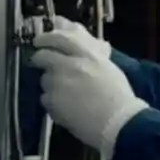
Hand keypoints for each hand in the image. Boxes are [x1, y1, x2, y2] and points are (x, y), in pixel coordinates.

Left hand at [29, 18, 147, 159]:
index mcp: (88, 55)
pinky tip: (65, 108)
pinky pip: (45, 98)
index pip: (61, 38)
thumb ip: (93, 54)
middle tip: (40, 63)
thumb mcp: (108, 67)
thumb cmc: (119, 96)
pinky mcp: (52, 102)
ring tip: (64, 93)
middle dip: (39, 59)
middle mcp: (70, 65)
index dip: (47, 37)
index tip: (40, 41)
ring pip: (44, 79)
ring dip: (50, 84)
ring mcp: (59, 84)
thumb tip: (84, 44)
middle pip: (44, 56)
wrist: (118, 122)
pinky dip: (52, 102)